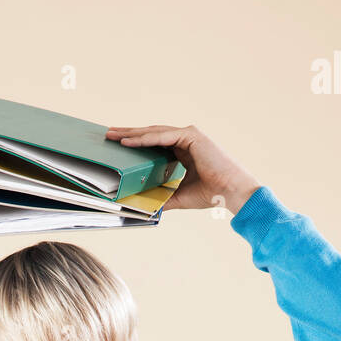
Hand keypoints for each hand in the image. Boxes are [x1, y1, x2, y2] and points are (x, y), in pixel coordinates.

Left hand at [104, 123, 259, 215]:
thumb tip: (149, 208)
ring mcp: (189, 135)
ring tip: (113, 135)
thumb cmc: (212, 194)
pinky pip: (162, 136)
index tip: (119, 146)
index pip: (155, 144)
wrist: (232, 192)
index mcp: (184, 151)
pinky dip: (146, 138)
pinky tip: (130, 141)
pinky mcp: (191, 135)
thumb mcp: (182, 197)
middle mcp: (185, 139)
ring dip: (132, 134)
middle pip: (151, 135)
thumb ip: (166, 198)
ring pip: (154, 132)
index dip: (137, 143)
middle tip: (109, 135)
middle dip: (129, 135)